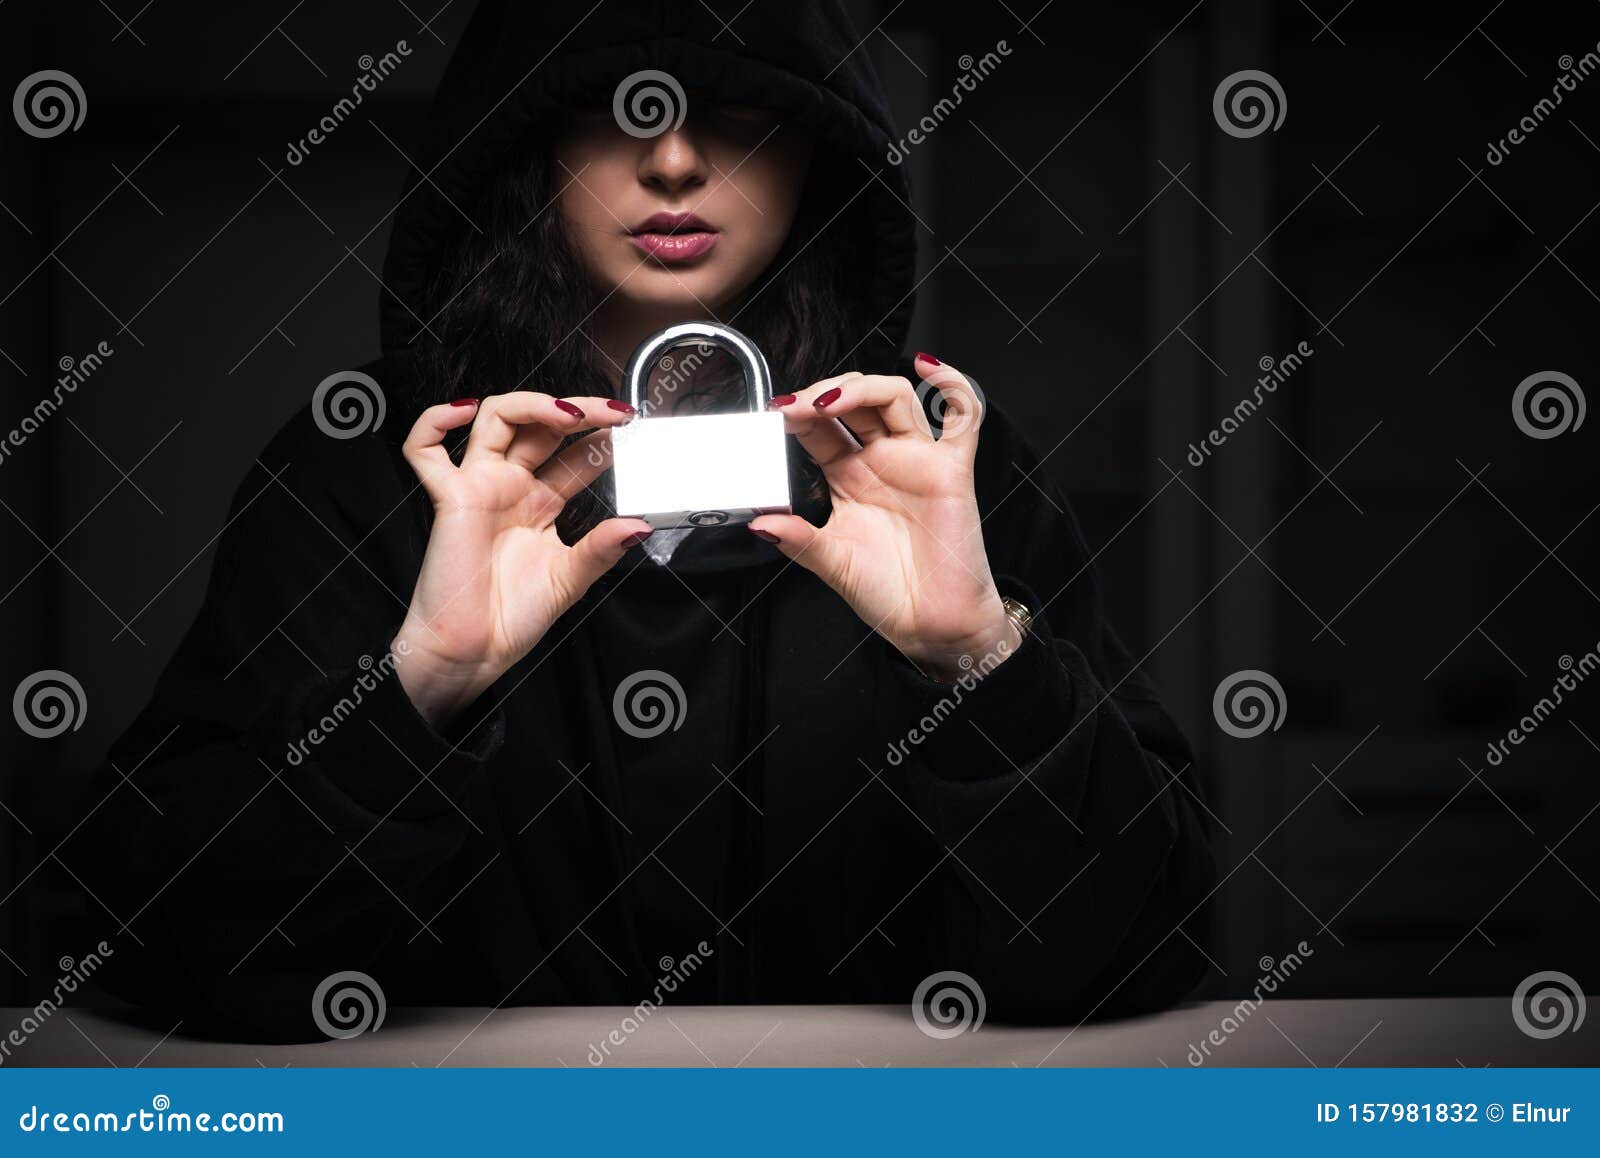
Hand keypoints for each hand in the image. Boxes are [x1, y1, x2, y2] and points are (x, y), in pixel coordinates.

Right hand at [392, 393, 650, 727]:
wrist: (473, 651)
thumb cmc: (510, 618)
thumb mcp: (570, 579)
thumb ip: (601, 549)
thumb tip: (639, 526)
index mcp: (540, 504)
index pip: (575, 455)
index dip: (601, 438)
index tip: (631, 429)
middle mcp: (510, 487)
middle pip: (540, 427)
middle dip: (578, 411)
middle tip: (613, 412)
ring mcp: (479, 487)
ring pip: (495, 420)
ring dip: (530, 405)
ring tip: (568, 415)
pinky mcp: (449, 499)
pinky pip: (424, 451)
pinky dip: (434, 421)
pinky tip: (462, 410)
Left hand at [751, 353, 1018, 681]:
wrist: (932, 625)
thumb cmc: (889, 594)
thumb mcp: (831, 563)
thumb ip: (798, 539)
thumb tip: (760, 522)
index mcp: (849, 476)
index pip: (819, 427)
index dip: (796, 413)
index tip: (770, 414)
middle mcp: (882, 460)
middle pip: (855, 401)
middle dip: (823, 394)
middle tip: (794, 407)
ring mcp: (918, 460)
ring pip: (894, 398)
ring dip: (861, 388)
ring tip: (829, 402)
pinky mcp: (952, 470)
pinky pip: (964, 416)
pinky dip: (953, 384)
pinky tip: (927, 367)